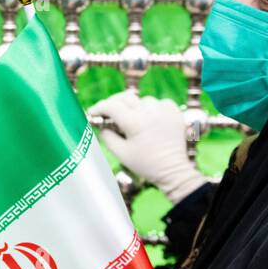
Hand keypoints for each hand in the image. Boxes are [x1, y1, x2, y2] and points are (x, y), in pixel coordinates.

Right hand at [87, 92, 206, 203]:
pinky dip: (152, 108)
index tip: (92, 112)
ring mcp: (164, 110)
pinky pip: (159, 102)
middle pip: (125, 97)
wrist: (173, 170)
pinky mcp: (175, 111)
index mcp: (135, 123)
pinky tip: (150, 119)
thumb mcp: (120, 153)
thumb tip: (101, 124)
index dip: (99, 107)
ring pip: (142, 100)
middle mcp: (150, 112)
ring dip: (134, 107)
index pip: (111, 106)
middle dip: (113, 103)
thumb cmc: (145, 164)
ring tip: (134, 120)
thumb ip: (107, 136)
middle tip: (108, 113)